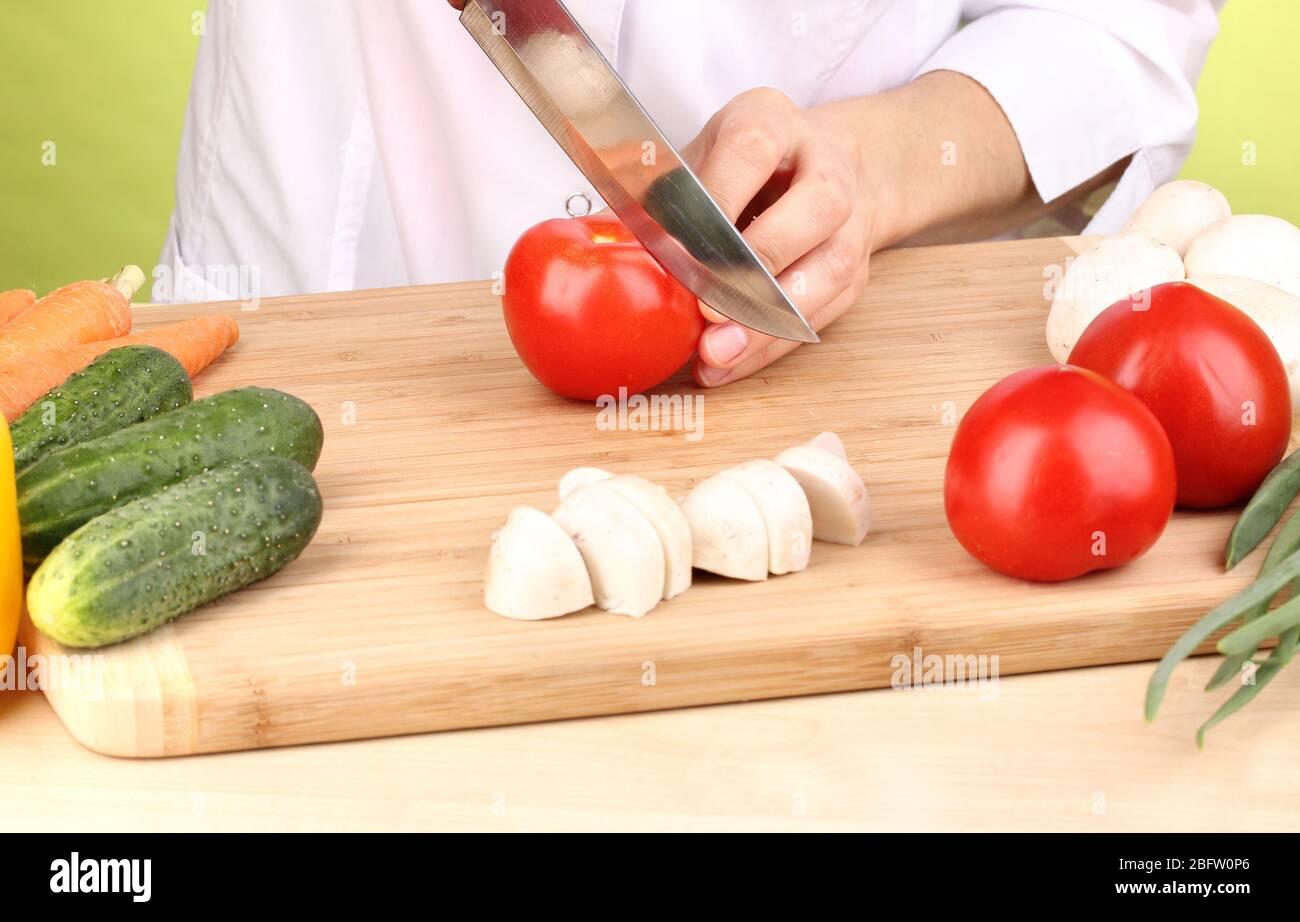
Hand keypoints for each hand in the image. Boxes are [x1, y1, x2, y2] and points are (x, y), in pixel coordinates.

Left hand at [681, 88, 879, 386]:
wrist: (825, 165)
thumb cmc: (742, 166)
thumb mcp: (699, 157)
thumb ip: (661, 195)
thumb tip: (601, 238)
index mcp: (774, 122)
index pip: (751, 151)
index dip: (717, 201)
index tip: (678, 249)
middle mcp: (826, 164)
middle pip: (816, 208)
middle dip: (758, 265)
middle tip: (707, 308)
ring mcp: (852, 218)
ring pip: (831, 269)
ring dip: (770, 320)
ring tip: (717, 354)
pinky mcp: (858, 270)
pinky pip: (823, 313)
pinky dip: (771, 346)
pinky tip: (729, 364)